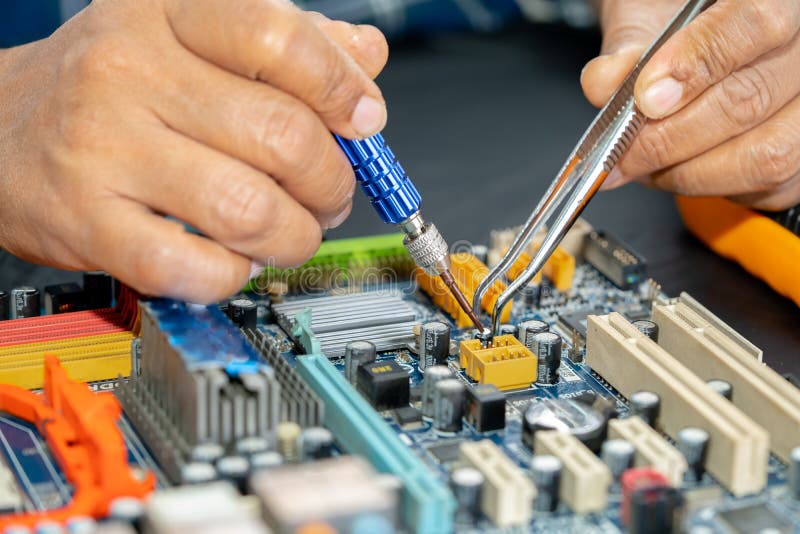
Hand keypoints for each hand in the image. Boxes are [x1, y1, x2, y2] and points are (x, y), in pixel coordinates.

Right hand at [0, 0, 388, 301]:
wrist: (0, 127)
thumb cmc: (108, 84)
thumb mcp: (188, 34)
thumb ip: (283, 43)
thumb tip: (367, 59)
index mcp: (168, 13)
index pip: (280, 39)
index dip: (342, 89)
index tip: (364, 121)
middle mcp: (132, 72)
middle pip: (282, 136)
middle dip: (331, 183)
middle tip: (329, 195)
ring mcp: (105, 149)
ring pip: (248, 209)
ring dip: (295, 236)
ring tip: (292, 232)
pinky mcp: (88, 222)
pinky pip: (193, 266)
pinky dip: (235, 274)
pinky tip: (235, 258)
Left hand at [581, 0, 799, 210]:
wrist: (689, 47)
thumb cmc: (674, 28)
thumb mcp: (644, 19)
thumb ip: (627, 49)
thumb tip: (605, 83)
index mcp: (775, 0)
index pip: (755, 25)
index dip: (697, 65)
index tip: (646, 98)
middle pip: (749, 101)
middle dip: (667, 139)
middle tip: (621, 153)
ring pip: (763, 155)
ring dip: (687, 172)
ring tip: (644, 165)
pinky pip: (767, 187)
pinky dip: (711, 188)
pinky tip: (677, 170)